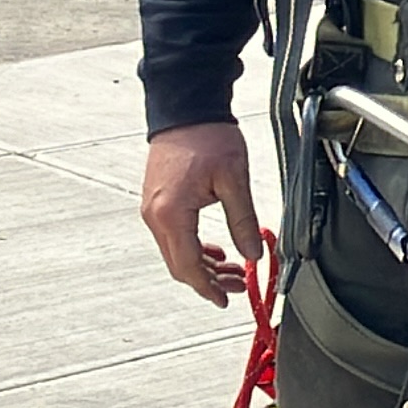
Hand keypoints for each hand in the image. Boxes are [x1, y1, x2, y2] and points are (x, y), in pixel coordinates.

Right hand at [140, 121, 261, 306]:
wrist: (186, 108)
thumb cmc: (206, 137)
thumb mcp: (233, 180)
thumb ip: (243, 220)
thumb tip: (253, 252)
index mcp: (171, 214)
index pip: (188, 266)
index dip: (208, 288)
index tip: (225, 299)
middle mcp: (155, 216)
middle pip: (179, 264)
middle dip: (209, 280)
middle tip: (239, 285)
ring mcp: (153, 209)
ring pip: (176, 252)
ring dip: (203, 266)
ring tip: (233, 270)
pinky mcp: (158, 201)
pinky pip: (174, 236)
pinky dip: (194, 249)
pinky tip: (216, 249)